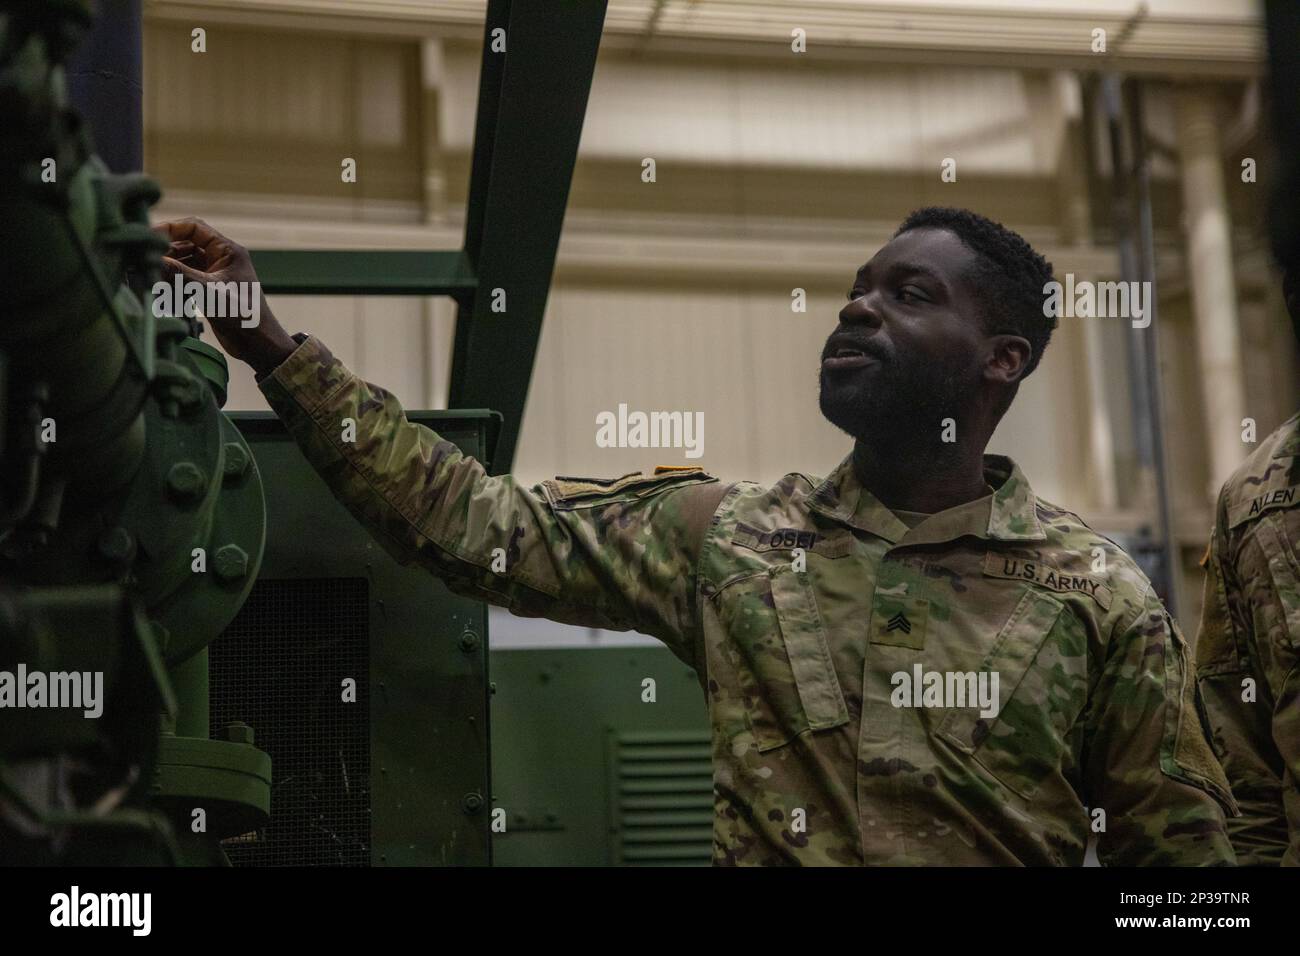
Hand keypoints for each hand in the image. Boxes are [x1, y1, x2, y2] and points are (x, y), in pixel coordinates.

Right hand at [153, 217, 298, 376]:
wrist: (258, 344)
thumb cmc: (243, 315)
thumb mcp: (209, 292)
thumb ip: (179, 275)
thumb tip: (151, 259)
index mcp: (227, 251)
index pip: (194, 227)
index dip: (169, 228)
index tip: (147, 237)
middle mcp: (220, 258)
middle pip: (184, 244)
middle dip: (165, 253)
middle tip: (144, 262)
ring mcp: (214, 274)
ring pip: (182, 263)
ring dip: (167, 270)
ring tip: (152, 280)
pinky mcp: (208, 290)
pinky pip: (185, 279)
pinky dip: (173, 284)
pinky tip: (164, 294)